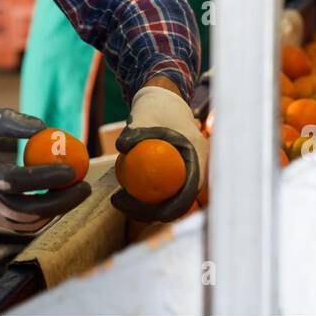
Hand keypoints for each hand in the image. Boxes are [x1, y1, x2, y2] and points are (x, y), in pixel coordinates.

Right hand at [0, 108, 91, 233]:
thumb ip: (14, 122)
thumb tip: (47, 129)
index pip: (23, 182)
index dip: (50, 177)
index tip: (72, 169)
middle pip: (30, 211)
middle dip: (62, 202)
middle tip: (84, 187)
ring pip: (26, 223)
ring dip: (54, 212)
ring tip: (74, 193)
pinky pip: (17, 225)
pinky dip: (39, 218)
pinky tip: (54, 202)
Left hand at [111, 85, 207, 223]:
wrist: (163, 100)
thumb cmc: (156, 108)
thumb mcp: (144, 116)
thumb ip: (135, 131)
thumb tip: (121, 147)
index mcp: (198, 156)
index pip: (191, 190)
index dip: (176, 207)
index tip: (154, 214)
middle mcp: (195, 168)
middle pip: (178, 201)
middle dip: (151, 211)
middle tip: (121, 202)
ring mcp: (185, 173)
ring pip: (167, 199)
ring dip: (145, 206)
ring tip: (117, 198)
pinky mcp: (173, 175)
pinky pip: (161, 192)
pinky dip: (144, 196)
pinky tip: (122, 192)